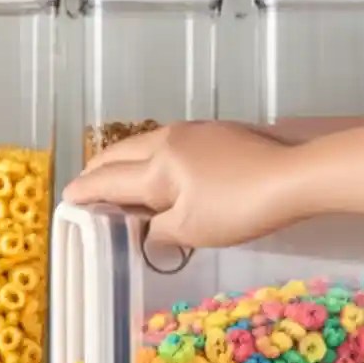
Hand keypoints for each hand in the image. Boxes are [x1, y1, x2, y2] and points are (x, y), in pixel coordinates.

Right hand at [62, 121, 298, 247]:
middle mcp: (167, 141)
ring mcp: (193, 131)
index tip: (67, 197)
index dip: (85, 191)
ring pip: (144, 143)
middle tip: (85, 184)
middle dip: (98, 169)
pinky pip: (168, 142)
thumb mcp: (193, 230)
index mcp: (155, 167)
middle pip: (120, 153)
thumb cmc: (240, 206)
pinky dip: (150, 156)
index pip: (108, 180)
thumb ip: (161, 231)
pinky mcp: (216, 132)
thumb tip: (149, 230)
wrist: (296, 174)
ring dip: (124, 159)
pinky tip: (160, 168)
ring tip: (117, 175)